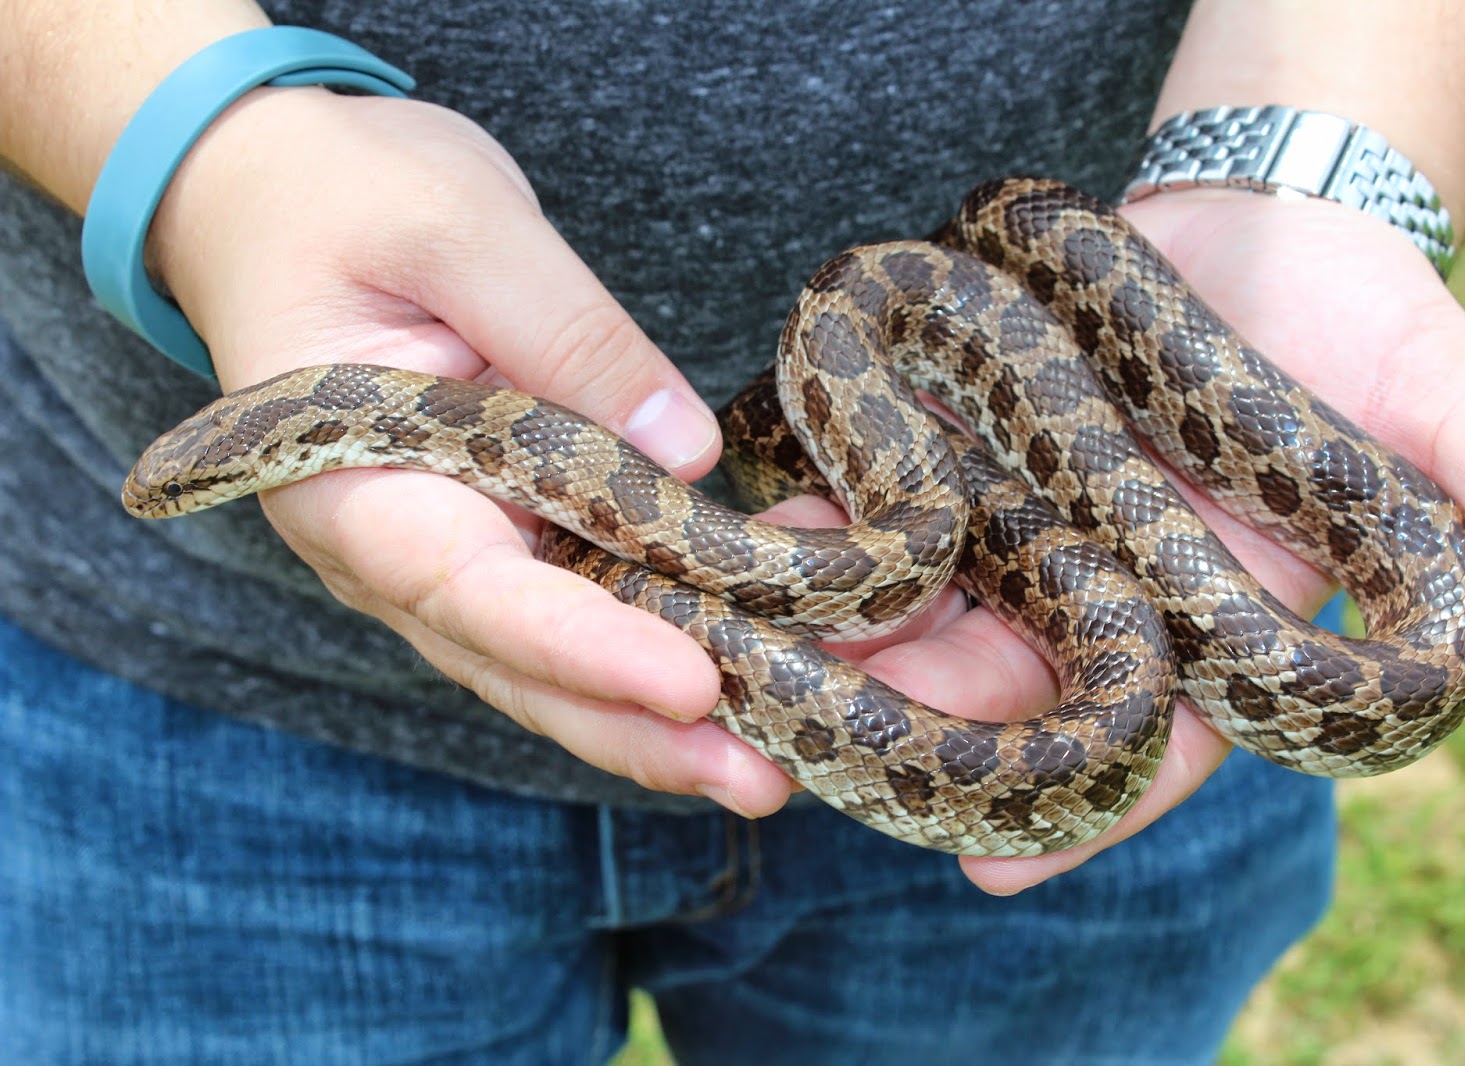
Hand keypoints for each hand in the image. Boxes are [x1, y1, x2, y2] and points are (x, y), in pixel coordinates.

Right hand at [147, 86, 800, 815]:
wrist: (281, 200)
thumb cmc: (347, 200)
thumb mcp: (458, 227)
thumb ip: (563, 333)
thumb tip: (682, 452)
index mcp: (349, 478)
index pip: (471, 588)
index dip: (584, 647)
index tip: (691, 683)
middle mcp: (393, 544)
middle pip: (516, 663)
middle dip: (634, 730)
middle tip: (755, 781)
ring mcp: (445, 549)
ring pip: (547, 662)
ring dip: (650, 723)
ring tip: (762, 771)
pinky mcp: (500, 532)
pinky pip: (575, 610)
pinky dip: (649, 652)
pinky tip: (743, 677)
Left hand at [847, 190, 1464, 893]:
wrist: (1266, 215)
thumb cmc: (1365, 322)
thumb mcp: (1444, 406)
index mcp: (1223, 627)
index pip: (1157, 745)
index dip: (1084, 808)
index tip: (993, 874)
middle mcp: (1118, 596)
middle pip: (1021, 688)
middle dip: (935, 730)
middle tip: (846, 764)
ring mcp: (1045, 526)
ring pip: (948, 612)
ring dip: (868, 647)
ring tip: (774, 682)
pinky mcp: (990, 451)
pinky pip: (913, 504)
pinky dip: (853, 529)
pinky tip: (789, 550)